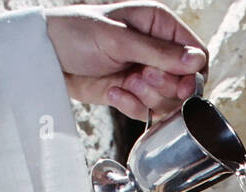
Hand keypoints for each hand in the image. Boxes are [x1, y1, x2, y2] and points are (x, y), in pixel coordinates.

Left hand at [45, 3, 208, 119]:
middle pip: (186, 82)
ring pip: (169, 101)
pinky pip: (147, 111)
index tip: (180, 84)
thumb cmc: (77, 33)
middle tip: (140, 78)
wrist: (48, 56)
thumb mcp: (119, 39)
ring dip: (148, 98)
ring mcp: (146, 74)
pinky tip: (114, 93)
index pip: (197, 54)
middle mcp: (157, 50)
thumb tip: (196, 62)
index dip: (192, 74)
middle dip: (165, 87)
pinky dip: (133, 107)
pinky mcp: (133, 95)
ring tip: (125, 85)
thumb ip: (160, 52)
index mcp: (159, 24)